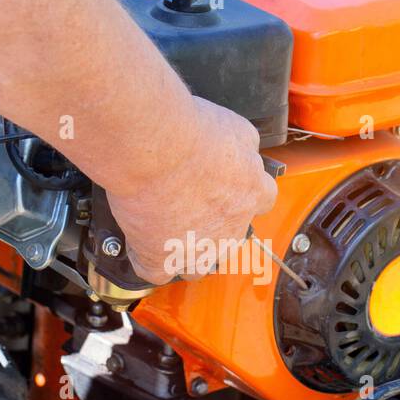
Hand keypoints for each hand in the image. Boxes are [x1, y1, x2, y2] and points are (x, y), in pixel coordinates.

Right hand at [107, 98, 278, 285]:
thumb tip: (245, 149)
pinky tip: (138, 247)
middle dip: (213, 231)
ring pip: (197, 267)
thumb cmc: (191, 131)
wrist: (154, 147)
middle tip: (189, 209)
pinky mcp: (161, 257)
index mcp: (251, 191)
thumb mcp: (235, 128)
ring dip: (184, 254)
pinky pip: (154, 272)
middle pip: (229, 241)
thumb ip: (245, 145)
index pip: (261, 202)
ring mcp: (196, 248)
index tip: (227, 189)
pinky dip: (145, 261)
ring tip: (165, 236)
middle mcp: (231, 226)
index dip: (242, 196)